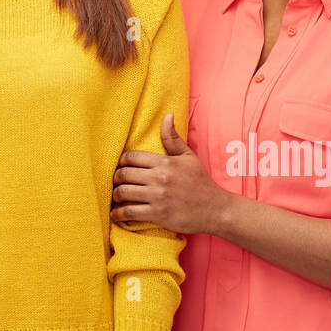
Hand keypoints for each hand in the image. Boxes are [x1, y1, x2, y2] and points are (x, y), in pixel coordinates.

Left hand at [111, 114, 223, 233]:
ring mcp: (158, 196)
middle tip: (115, 182)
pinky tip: (116, 215)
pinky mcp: (158, 214)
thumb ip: (173, 138)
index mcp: (165, 162)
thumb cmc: (201, 182)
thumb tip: (167, 115)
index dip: (121, 161)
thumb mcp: (189, 157)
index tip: (120, 167)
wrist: (216, 209)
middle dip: (115, 178)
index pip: (131, 156)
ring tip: (116, 198)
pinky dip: (118, 214)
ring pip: (123, 192)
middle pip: (124, 174)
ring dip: (115, 195)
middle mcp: (160, 178)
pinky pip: (130, 212)